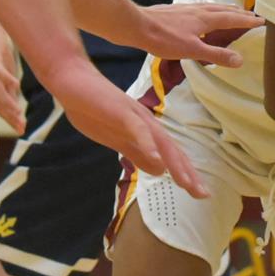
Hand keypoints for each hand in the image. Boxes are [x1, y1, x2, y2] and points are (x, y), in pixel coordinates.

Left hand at [0, 27, 24, 129]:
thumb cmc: (0, 57)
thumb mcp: (8, 78)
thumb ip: (11, 93)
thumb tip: (18, 111)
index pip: (2, 109)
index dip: (11, 120)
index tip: (22, 131)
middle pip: (0, 104)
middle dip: (11, 117)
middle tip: (21, 127)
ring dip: (8, 103)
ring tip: (18, 113)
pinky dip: (7, 79)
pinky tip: (17, 85)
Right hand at [46, 63, 208, 198]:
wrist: (71, 80)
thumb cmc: (92, 108)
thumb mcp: (117, 139)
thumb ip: (137, 153)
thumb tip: (160, 171)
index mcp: (145, 130)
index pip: (170, 154)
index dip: (186, 173)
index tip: (200, 193)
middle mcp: (146, 122)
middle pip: (172, 150)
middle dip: (188, 173)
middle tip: (203, 194)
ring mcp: (134, 115)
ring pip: (160, 141)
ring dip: (174, 162)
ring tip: (187, 183)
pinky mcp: (120, 110)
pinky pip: (137, 128)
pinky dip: (147, 143)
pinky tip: (156, 158)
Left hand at [138, 3, 263, 66]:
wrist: (137, 25)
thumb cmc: (164, 39)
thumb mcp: (192, 51)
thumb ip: (216, 55)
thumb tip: (240, 60)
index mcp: (206, 19)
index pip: (232, 19)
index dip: (248, 21)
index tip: (262, 21)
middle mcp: (199, 10)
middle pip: (224, 10)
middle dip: (240, 13)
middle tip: (253, 15)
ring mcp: (187, 8)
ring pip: (212, 7)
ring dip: (227, 10)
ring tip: (234, 11)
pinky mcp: (178, 10)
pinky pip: (202, 7)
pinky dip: (212, 10)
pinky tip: (204, 14)